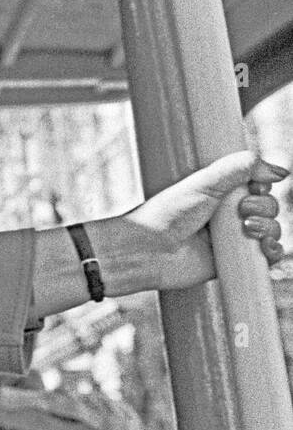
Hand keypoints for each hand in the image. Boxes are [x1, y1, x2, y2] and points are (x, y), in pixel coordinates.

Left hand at [122, 152, 285, 289]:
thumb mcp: (204, 183)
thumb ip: (240, 168)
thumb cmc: (167, 214)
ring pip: (271, 229)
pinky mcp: (234, 261)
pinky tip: (265, 248)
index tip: (254, 185)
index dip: (262, 185)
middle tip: (242, 211)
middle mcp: (227, 213)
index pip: (257, 184)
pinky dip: (273, 252)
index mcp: (219, 191)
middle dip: (265, 207)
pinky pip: (267, 257)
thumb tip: (281, 170)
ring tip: (247, 228)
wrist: (149, 250)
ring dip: (269, 228)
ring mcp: (231, 238)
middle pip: (268, 206)